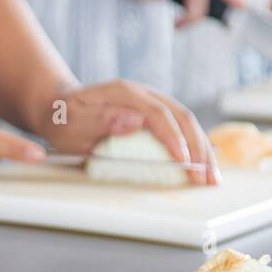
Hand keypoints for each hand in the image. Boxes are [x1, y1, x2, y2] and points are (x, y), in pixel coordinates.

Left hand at [28, 80, 218, 184]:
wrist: (59, 106)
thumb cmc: (63, 119)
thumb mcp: (72, 122)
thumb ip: (100, 121)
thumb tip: (134, 121)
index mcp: (125, 93)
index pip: (159, 114)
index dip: (174, 139)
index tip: (184, 162)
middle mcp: (144, 94)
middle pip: (182, 117)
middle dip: (198, 148)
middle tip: (207, 178)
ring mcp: (152, 102)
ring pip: (187, 123)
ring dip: (203, 150)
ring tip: (212, 178)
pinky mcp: (155, 114)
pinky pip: (181, 129)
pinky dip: (194, 147)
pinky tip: (204, 164)